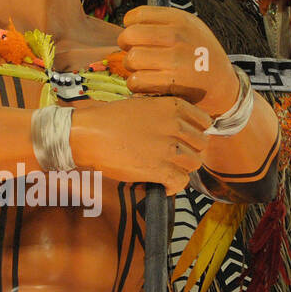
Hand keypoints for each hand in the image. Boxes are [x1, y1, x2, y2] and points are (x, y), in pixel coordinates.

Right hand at [70, 95, 211, 193]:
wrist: (87, 134)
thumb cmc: (107, 119)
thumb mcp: (141, 105)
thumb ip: (163, 115)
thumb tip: (177, 129)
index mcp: (172, 106)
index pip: (203, 121)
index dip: (196, 132)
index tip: (187, 139)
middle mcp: (175, 126)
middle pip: (201, 144)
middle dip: (190, 151)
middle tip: (174, 156)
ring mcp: (169, 149)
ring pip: (194, 164)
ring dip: (182, 168)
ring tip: (167, 169)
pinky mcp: (159, 169)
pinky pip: (180, 182)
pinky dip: (173, 186)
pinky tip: (162, 184)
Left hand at [118, 5, 238, 117]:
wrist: (223, 85)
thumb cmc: (200, 54)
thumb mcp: (190, 28)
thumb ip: (162, 23)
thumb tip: (127, 26)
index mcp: (180, 19)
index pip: (137, 15)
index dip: (129, 27)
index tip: (136, 37)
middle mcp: (178, 36)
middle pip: (129, 36)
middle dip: (126, 47)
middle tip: (135, 54)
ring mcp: (176, 60)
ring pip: (130, 59)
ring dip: (131, 68)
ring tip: (142, 69)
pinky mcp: (172, 83)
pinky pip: (136, 81)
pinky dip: (136, 84)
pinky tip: (146, 83)